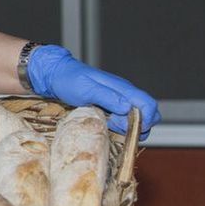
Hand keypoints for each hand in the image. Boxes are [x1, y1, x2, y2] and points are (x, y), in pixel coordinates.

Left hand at [27, 45, 160, 136]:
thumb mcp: (86, 89)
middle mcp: (124, 94)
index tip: (132, 130)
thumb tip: (128, 108)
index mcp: (122, 88)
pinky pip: (122, 118)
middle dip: (137, 126)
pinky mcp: (110, 105)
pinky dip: (117, 125)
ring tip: (107, 123)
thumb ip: (107, 97)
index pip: (148, 104)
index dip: (147, 120)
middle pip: (146, 114)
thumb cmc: (69, 80)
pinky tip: (104, 122)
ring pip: (134, 118)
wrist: (56, 75)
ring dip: (125, 126)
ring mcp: (118, 100)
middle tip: (116, 127)